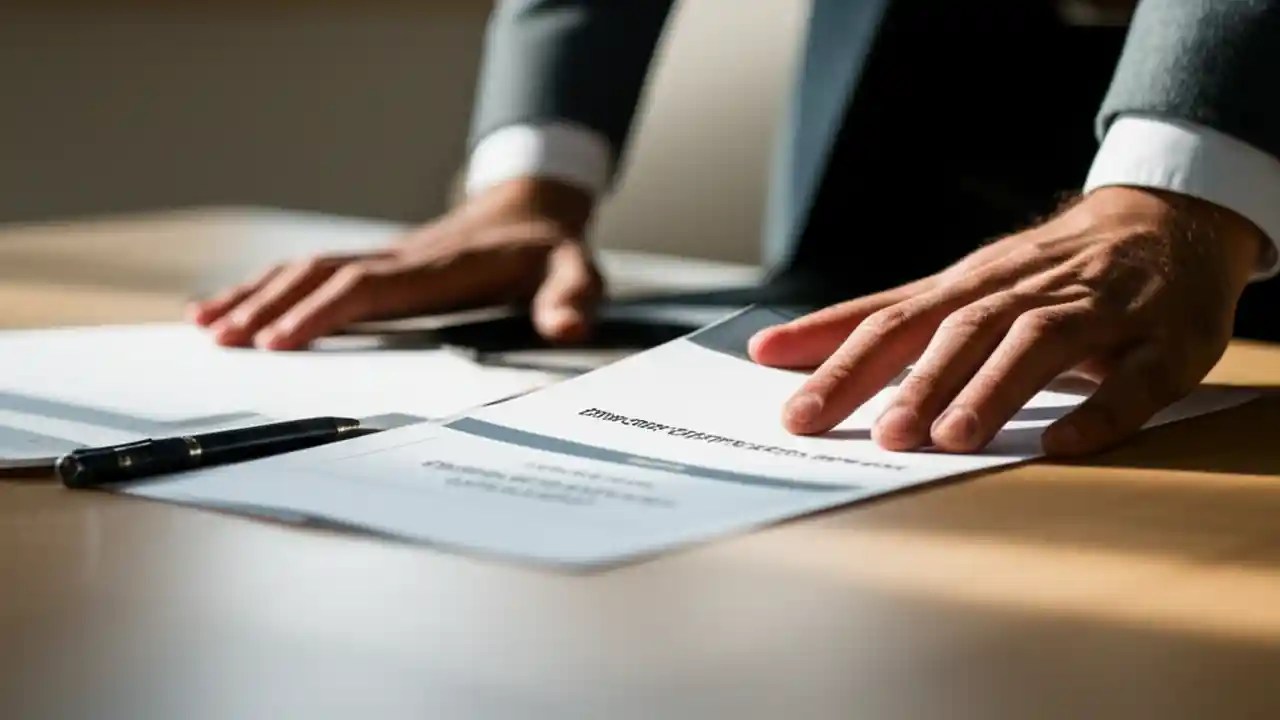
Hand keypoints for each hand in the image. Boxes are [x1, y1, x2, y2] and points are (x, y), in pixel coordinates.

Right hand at [188, 178, 601, 349]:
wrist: (530, 213)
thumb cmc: (548, 254)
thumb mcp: (577, 273)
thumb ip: (573, 299)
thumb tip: (568, 327)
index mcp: (439, 270)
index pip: (366, 287)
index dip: (320, 312)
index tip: (276, 341)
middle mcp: (400, 260)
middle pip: (320, 277)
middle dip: (268, 306)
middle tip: (220, 341)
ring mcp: (384, 260)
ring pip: (306, 270)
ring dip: (256, 294)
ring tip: (206, 324)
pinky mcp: (377, 266)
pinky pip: (313, 273)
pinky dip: (270, 288)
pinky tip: (236, 305)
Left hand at [749, 187, 1265, 454]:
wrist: (1167, 219)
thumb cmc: (1041, 271)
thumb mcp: (955, 287)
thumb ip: (872, 322)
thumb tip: (772, 351)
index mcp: (969, 286)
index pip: (892, 323)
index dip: (843, 365)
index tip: (796, 413)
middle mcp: (1024, 293)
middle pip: (959, 331)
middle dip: (915, 382)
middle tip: (880, 437)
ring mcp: (1096, 312)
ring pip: (1037, 343)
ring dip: (992, 389)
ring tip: (951, 437)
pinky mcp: (1162, 342)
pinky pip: (1133, 378)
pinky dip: (1100, 411)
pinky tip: (1062, 444)